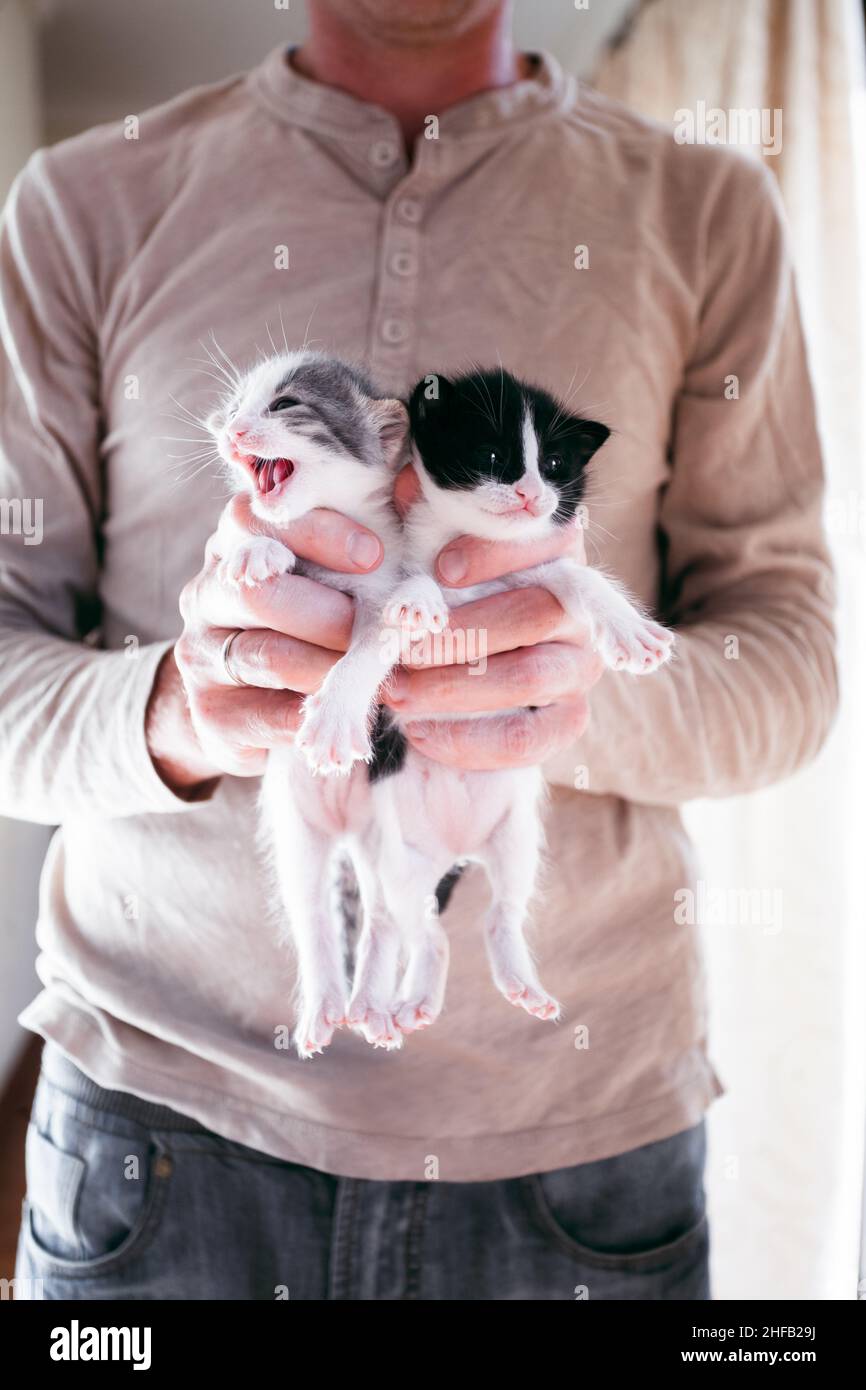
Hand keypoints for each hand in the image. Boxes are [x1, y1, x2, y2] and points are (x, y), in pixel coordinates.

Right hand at [145, 493, 383, 790]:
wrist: (244, 705)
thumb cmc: (310, 624)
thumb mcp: (331, 581)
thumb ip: (361, 558)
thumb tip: (415, 557)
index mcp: (237, 544)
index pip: (260, 522)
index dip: (317, 534)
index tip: (374, 555)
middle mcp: (208, 592)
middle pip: (260, 593)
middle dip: (332, 614)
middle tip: (384, 635)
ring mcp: (201, 652)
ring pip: (270, 656)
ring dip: (333, 669)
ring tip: (384, 683)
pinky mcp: (209, 710)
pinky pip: (266, 713)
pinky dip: (314, 716)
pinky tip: (346, 714)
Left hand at [385, 466, 603, 770]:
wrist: (451, 668)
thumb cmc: (440, 590)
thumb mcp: (427, 544)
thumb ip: (423, 513)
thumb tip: (407, 484)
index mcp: (553, 554)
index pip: (548, 543)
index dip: (494, 553)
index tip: (438, 567)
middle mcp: (578, 609)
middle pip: (538, 613)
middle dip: (460, 631)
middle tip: (401, 646)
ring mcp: (579, 667)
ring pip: (530, 677)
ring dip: (454, 687)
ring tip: (397, 692)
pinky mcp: (567, 720)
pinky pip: (527, 738)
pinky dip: (467, 740)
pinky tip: (418, 732)